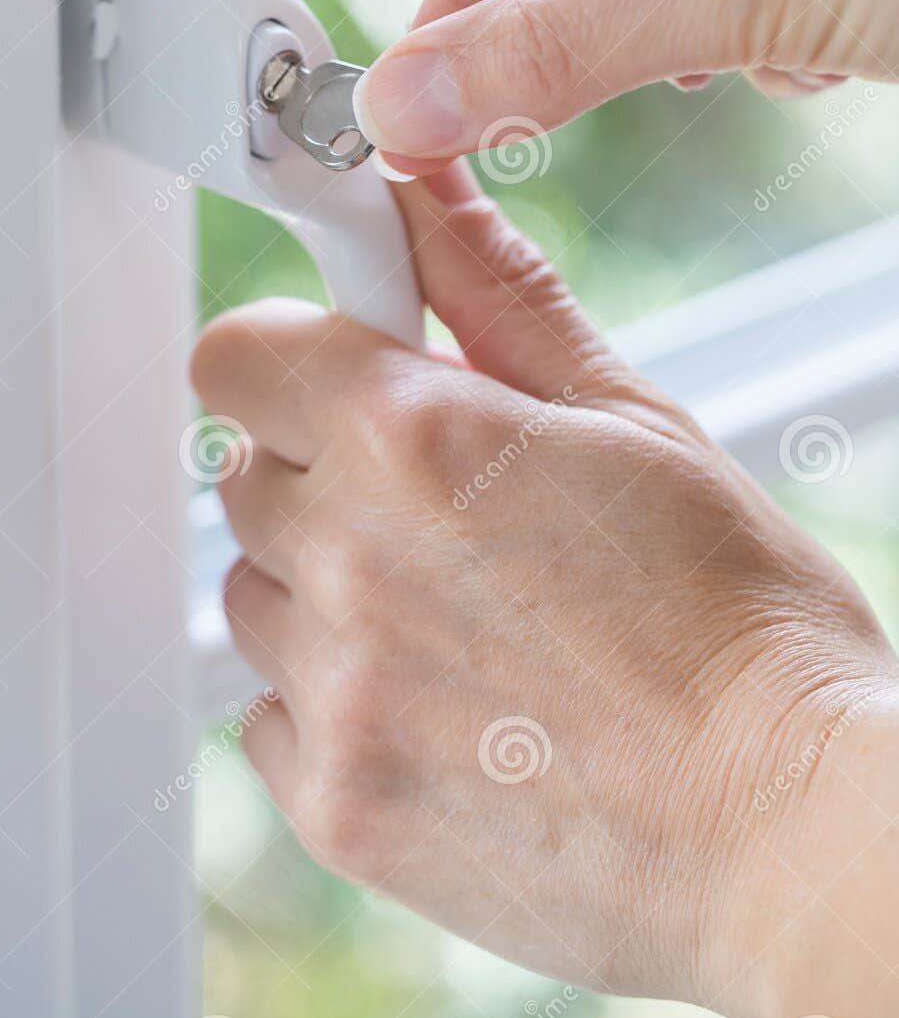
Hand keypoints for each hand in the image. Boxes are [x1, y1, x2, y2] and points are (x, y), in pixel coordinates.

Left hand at [191, 168, 898, 1017]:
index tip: (336, 378)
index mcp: (412, 436)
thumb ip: (498, 294)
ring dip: (323, 595)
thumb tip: (421, 188)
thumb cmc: (737, 621)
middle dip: (324, 475)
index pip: (233, 357)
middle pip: (245, 479)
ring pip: (253, 601)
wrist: (784, 829)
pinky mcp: (337, 808)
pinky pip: (268, 719)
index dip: (286, 358)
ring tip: (459, 624)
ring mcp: (335, 692)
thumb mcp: (632, 418)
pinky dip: (330, 708)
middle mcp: (348, 559)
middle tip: (442, 512)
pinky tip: (442, 710)